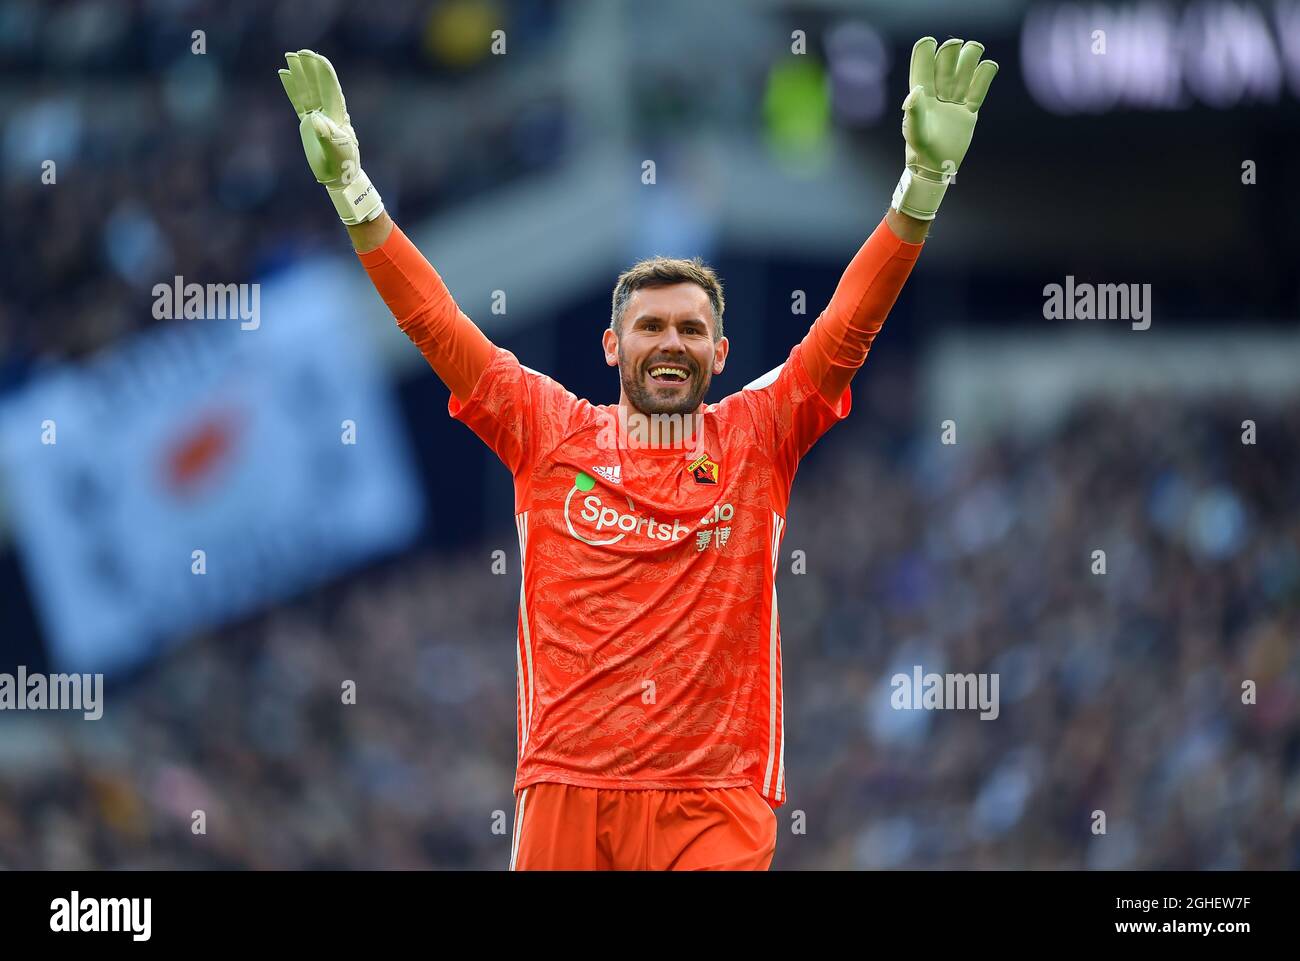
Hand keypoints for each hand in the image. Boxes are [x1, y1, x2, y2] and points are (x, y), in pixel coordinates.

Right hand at [278, 49, 383, 224]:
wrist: (339, 176)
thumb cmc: (342, 165)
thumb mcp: (336, 152)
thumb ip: (326, 135)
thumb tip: (316, 118)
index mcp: (337, 115)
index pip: (330, 89)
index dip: (323, 74)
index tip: (315, 59)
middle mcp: (327, 112)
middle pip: (317, 85)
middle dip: (310, 69)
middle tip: (300, 52)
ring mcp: (317, 116)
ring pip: (307, 91)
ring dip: (299, 75)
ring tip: (290, 57)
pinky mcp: (308, 123)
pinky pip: (298, 101)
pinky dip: (291, 88)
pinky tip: (284, 74)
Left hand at [892, 37, 996, 219]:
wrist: (935, 168)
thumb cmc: (921, 151)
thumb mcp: (915, 132)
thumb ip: (914, 112)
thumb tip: (915, 90)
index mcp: (921, 95)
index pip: (922, 66)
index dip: (925, 51)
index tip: (930, 42)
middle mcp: (938, 95)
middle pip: (946, 65)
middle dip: (951, 51)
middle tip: (956, 45)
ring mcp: (954, 102)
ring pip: (963, 73)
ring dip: (969, 58)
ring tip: (975, 48)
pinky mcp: (968, 111)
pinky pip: (978, 89)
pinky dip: (985, 76)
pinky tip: (989, 66)